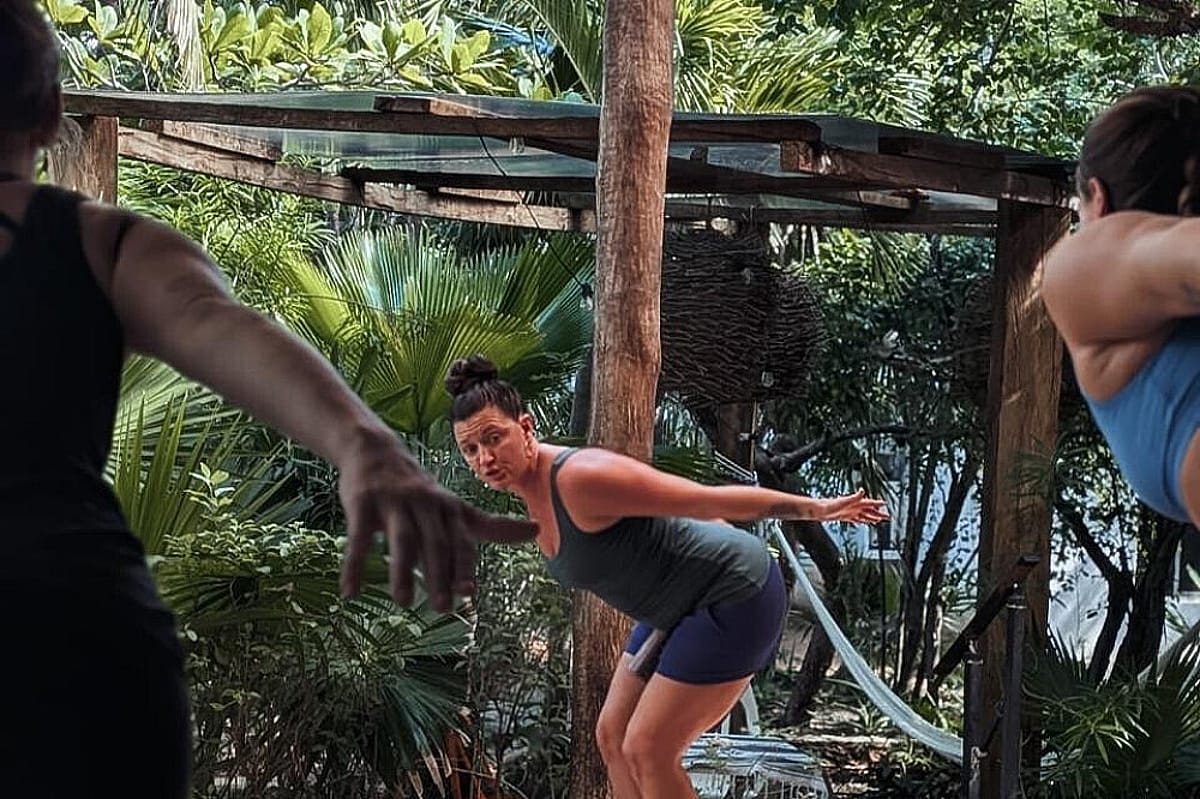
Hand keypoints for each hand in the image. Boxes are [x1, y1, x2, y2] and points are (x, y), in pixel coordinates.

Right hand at [336, 428, 536, 610]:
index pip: (462, 540)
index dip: (465, 565)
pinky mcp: (364, 502)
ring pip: (402, 540)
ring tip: (403, 602)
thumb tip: (537, 531)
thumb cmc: (420, 491)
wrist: (374, 451)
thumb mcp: (455, 507)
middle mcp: (426, 503)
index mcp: (450, 508)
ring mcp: (394, 501)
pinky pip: (360, 537)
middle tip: (442, 608)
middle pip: (436, 542)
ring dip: (404, 571)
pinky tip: (350, 592)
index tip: (469, 593)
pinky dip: (354, 566)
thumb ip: (492, 526)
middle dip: (440, 574)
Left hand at [816, 490, 889, 523]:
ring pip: (863, 515)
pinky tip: (864, 522)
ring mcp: (848, 511)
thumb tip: (862, 491)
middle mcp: (852, 506)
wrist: (818, 510)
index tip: (885, 503)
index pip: (868, 503)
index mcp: (854, 503)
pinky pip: (856, 519)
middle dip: (878, 513)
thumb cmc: (828, 505)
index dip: (877, 503)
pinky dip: (862, 520)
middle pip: (868, 510)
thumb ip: (854, 497)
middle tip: (887, 516)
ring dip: (871, 517)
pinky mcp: (844, 516)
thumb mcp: (843, 501)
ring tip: (879, 520)